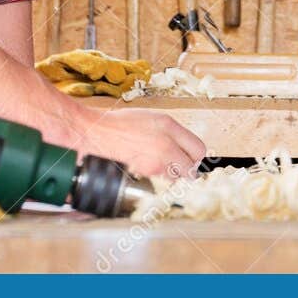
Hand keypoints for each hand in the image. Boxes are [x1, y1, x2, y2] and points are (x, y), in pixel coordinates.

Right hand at [65, 103, 206, 180]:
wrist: (98, 133)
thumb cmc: (122, 124)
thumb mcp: (153, 119)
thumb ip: (172, 133)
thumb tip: (185, 148)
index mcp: (169, 126)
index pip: (199, 149)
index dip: (197, 157)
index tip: (194, 160)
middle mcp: (166, 143)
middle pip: (191, 169)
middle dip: (188, 171)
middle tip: (182, 169)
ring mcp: (156, 160)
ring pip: (176, 176)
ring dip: (171, 174)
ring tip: (158, 163)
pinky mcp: (145, 172)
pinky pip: (159, 178)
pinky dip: (157, 176)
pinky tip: (147, 165)